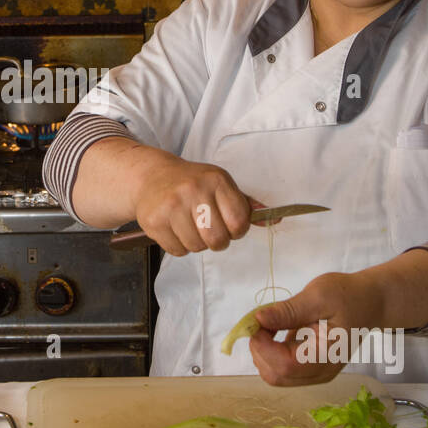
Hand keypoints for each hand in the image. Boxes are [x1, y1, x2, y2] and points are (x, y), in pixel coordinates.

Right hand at [131, 156, 262, 256]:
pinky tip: (175, 228)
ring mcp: (172, 206)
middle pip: (218, 240)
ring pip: (197, 247)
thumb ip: (247, 205)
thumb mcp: (221, 185)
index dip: (237, 230)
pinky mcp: (154, 221)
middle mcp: (194, 190)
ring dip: (197, 243)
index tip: (229, 225)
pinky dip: (179, 246)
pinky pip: (177, 251)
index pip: (239, 222)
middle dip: (217, 241)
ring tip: (189, 226)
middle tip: (209, 229)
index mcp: (216, 180)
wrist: (152, 176)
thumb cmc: (192, 183)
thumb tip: (275, 219)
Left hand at [247, 271, 384, 386]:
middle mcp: (321, 372)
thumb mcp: (319, 295)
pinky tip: (277, 330)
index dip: (263, 346)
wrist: (369, 303)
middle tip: (262, 321)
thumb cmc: (348, 296)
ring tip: (271, 323)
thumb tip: (258, 319)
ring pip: (274, 375)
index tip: (258, 321)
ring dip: (263, 351)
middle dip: (260, 349)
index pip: (285, 366)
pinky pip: (281, 369)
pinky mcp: (310, 369)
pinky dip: (270, 351)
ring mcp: (315, 373)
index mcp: (327, 355)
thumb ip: (288, 311)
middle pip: (276, 375)